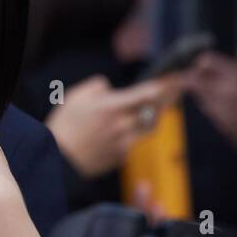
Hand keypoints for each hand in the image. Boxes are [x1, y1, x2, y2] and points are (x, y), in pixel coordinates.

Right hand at [45, 74, 183, 176]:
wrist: (57, 160)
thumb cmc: (63, 126)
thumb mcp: (75, 96)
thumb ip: (98, 86)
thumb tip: (110, 87)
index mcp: (112, 107)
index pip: (149, 93)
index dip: (167, 84)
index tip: (177, 76)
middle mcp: (123, 125)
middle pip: (156, 110)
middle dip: (170, 97)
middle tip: (179, 87)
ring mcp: (124, 143)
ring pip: (149, 127)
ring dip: (154, 115)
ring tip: (154, 106)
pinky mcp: (121, 156)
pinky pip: (134, 141)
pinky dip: (134, 132)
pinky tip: (124, 129)